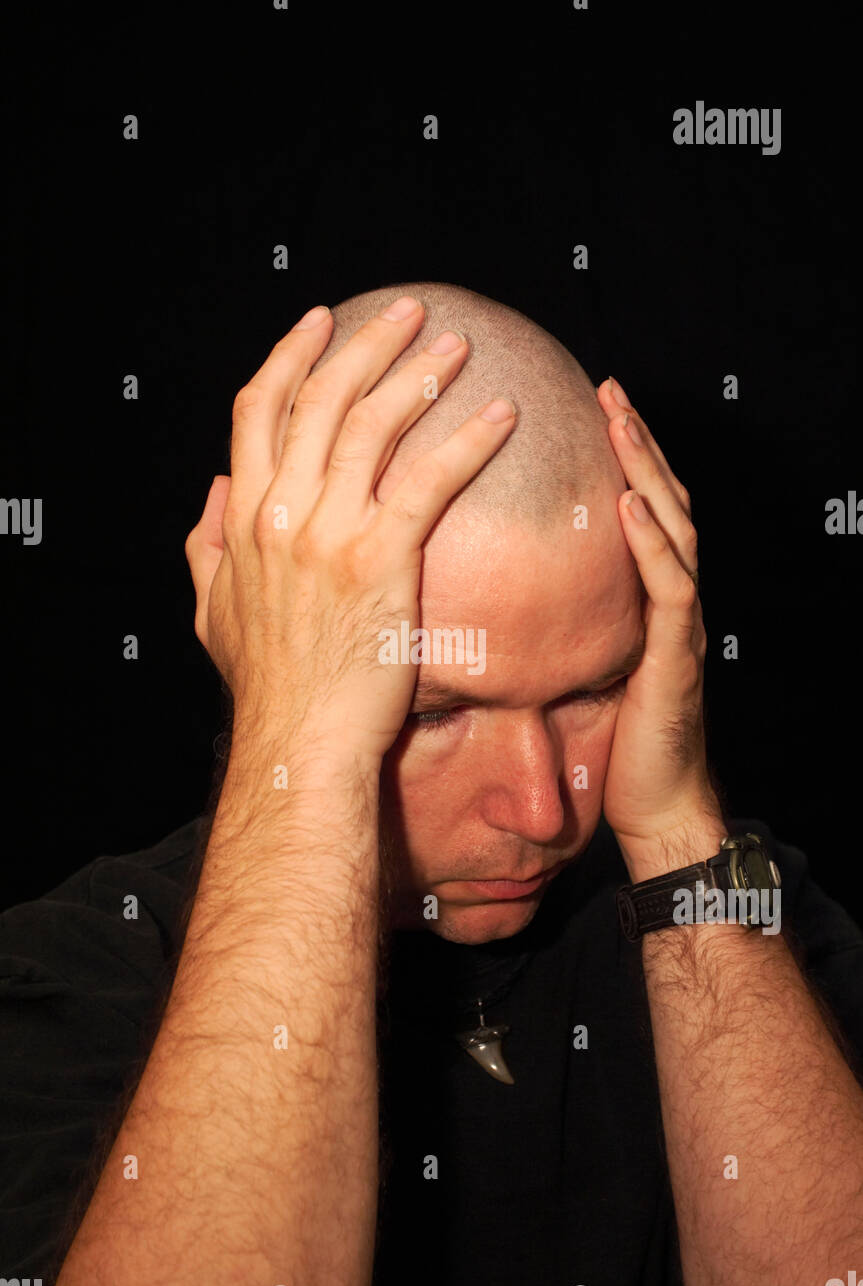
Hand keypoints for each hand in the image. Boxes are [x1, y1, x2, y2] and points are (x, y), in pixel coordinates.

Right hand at [184, 299, 517, 764]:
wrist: (299, 742)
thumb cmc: (267, 687)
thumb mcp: (210, 614)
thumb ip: (206, 547)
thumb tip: (216, 493)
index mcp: (245, 518)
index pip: (260, 411)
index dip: (290, 356)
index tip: (320, 321)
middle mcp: (282, 511)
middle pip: (324, 399)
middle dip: (368, 343)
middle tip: (411, 311)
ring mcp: (331, 533)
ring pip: (375, 426)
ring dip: (421, 375)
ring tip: (459, 347)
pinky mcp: (383, 561)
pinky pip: (430, 482)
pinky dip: (467, 440)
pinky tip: (501, 415)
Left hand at [596, 377, 725, 879]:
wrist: (655, 805)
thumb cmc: (615, 743)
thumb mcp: (578, 668)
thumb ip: (560, 622)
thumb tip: (503, 598)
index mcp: (647, 598)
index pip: (639, 510)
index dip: (621, 457)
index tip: (589, 406)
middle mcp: (671, 599)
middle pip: (662, 500)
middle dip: (637, 441)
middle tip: (608, 388)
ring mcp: (680, 624)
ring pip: (675, 527)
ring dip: (647, 470)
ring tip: (620, 421)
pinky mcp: (678, 655)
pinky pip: (670, 587)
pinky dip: (653, 542)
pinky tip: (629, 503)